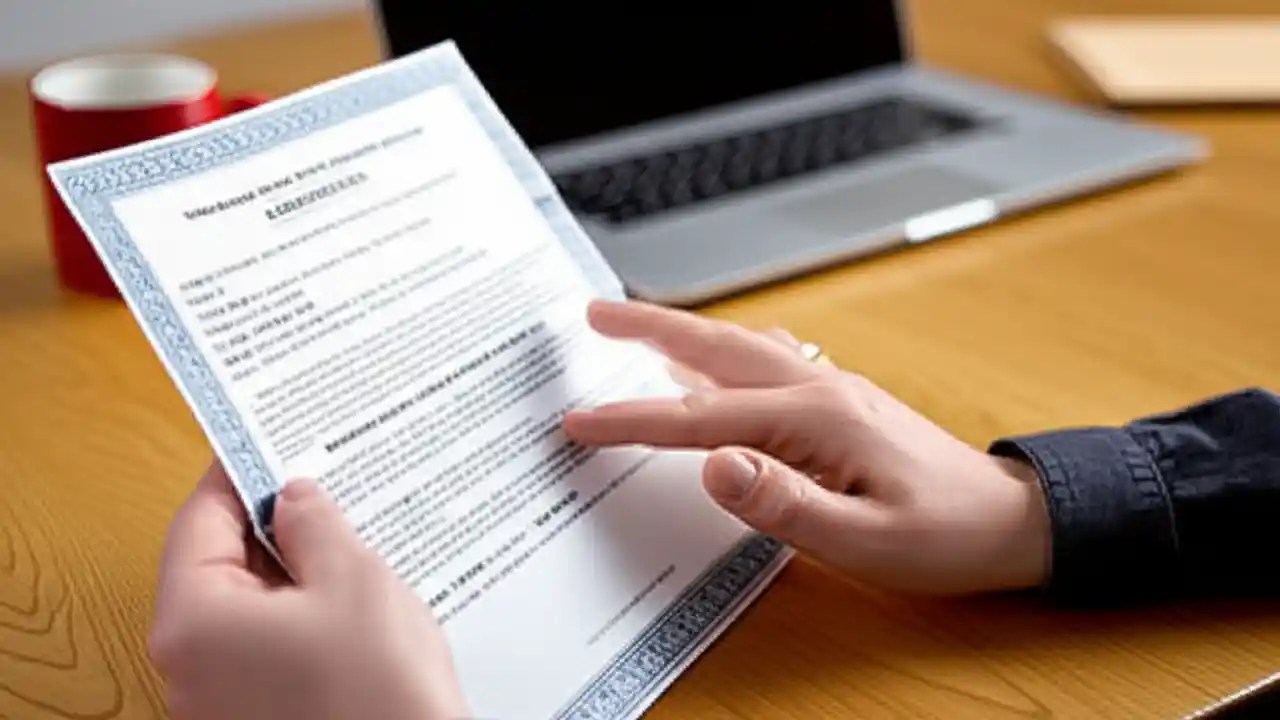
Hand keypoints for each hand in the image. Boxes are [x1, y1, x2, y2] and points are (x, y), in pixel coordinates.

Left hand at [149, 462, 467, 719]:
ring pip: (246, 612)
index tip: (263, 443)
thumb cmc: (380, 693)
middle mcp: (189, 669)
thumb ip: (313, 523)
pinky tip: (350, 604)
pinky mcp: (256, 719)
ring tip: (349, 546)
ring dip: (291, 575)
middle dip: (270, 527)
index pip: (198, 522)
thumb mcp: (353, 578)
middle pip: (217, 568)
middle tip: (322, 490)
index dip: (236, 476)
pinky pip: (265, 651)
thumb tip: (292, 498)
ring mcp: (218, 703)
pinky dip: (300, 619)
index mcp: (194, 622)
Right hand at [564, 300, 1050, 594]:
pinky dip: (721, 349)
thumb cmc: (942, 536)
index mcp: (816, 418)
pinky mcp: (838, 400)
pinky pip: (763, 360)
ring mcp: (830, 387)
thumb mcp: (865, 540)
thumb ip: (785, 506)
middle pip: (714, 349)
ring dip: (681, 331)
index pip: (701, 418)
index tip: (578, 422)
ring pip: (738, 346)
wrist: (1010, 520)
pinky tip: (712, 358)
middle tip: (591, 315)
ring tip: (632, 324)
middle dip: (648, 329)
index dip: (633, 420)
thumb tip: (713, 465)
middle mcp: (818, 388)